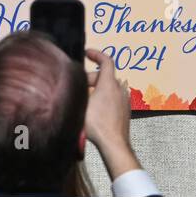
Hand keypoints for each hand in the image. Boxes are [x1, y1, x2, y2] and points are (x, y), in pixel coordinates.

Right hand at [83, 48, 140, 179]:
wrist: (114, 143)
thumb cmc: (97, 124)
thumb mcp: (81, 104)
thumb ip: (77, 92)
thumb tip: (70, 85)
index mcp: (108, 83)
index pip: (106, 61)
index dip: (96, 54)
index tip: (87, 53)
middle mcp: (119, 88)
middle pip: (105, 75)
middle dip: (92, 77)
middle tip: (79, 86)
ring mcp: (124, 99)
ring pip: (110, 86)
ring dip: (98, 88)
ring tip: (86, 98)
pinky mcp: (125, 110)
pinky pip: (114, 97)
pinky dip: (105, 97)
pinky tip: (96, 108)